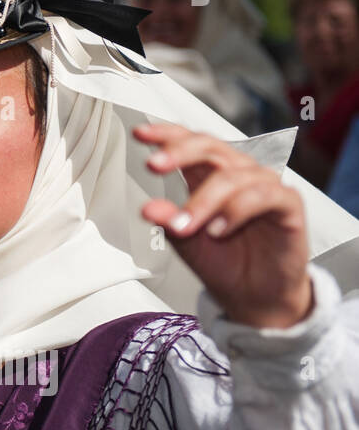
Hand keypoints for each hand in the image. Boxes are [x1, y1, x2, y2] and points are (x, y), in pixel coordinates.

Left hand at [135, 123, 312, 328]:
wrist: (253, 296)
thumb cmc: (221, 261)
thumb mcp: (185, 242)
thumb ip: (168, 221)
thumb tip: (148, 208)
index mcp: (207, 175)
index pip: (189, 142)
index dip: (166, 134)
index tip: (140, 134)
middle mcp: (236, 174)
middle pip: (210, 146)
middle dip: (179, 152)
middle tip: (154, 165)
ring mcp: (263, 187)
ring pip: (233, 175)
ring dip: (203, 200)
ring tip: (185, 226)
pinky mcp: (288, 205)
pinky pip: (266, 195)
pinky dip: (237, 210)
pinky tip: (218, 230)